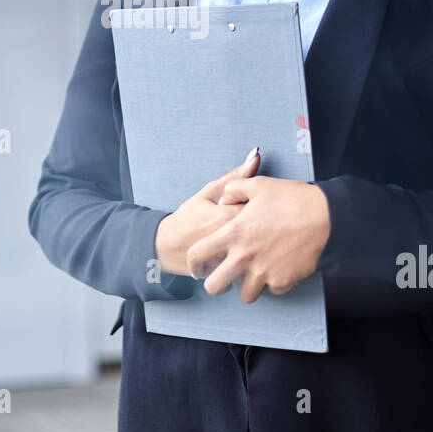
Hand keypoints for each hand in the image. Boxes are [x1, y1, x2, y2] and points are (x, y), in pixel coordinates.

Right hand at [154, 148, 259, 277]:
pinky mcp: (228, 276)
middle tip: (257, 223)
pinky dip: (253, 264)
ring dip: (262, 246)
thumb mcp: (208, 193)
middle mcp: (231, 240)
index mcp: (228, 216)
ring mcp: (229, 260)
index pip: (264, 206)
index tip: (260, 205)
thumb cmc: (187, 218)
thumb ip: (235, 176)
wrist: (166, 247)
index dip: (265, 204)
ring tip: (254, 240)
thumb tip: (255, 155)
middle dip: (266, 225)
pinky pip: (251, 270)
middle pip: (266, 230)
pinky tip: (246, 256)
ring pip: (260, 252)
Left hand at [187, 175, 330, 302]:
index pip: (197, 255)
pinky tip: (277, 267)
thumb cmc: (292, 199)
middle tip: (224, 276)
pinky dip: (272, 282)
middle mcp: (244, 257)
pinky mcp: (282, 282)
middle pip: (214, 287)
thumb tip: (223, 197)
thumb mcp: (259, 186)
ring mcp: (263, 273)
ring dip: (247, 285)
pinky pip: (271, 290)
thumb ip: (234, 189)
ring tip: (255, 271)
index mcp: (233, 234)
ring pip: (244, 295)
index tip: (197, 266)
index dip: (194, 262)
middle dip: (216, 284)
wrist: (326, 218)